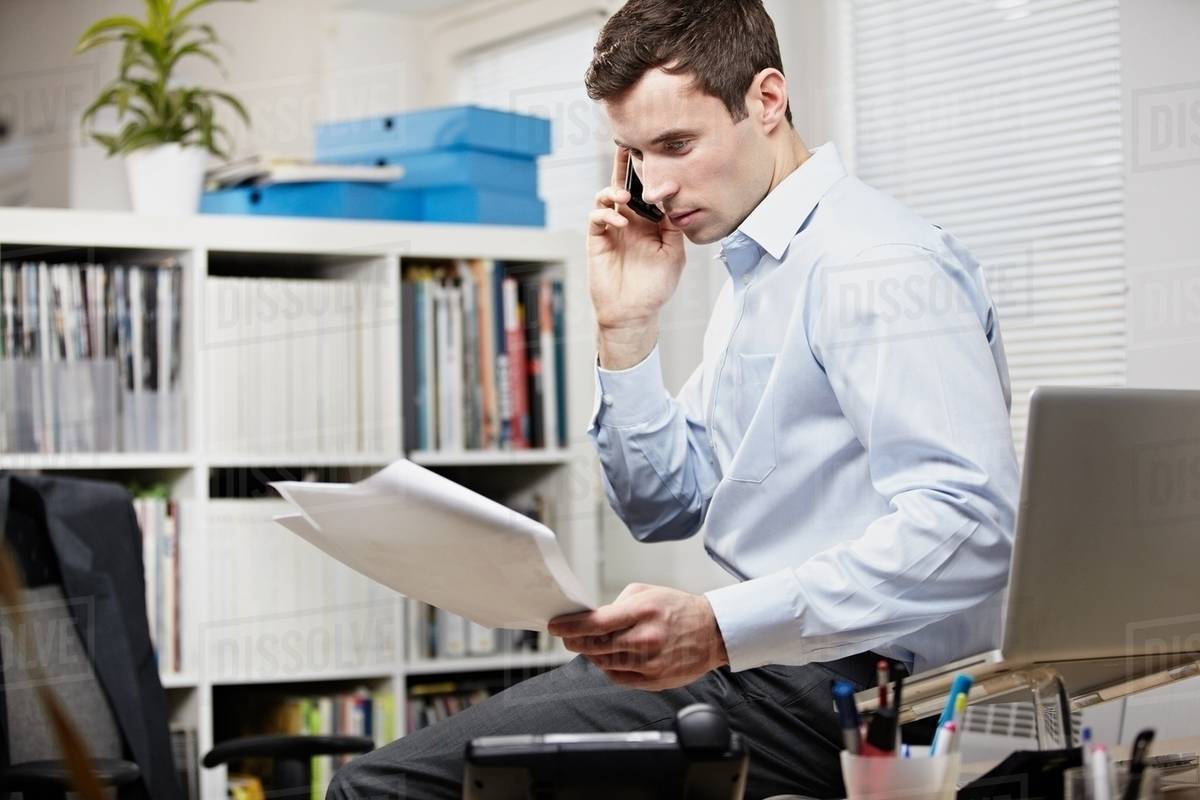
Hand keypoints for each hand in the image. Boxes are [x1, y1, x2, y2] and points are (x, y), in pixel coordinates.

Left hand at [549, 583, 728, 690]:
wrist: (711, 632)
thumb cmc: (677, 609)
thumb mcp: (647, 593)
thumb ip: (618, 604)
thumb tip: (592, 618)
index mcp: (643, 612)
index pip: (597, 622)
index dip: (571, 626)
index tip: (556, 627)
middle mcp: (646, 638)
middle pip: (596, 646)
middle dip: (575, 642)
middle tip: (566, 637)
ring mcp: (650, 663)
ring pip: (604, 663)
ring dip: (591, 655)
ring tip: (589, 646)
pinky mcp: (654, 680)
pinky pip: (618, 678)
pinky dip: (607, 668)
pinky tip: (609, 658)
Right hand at [587, 148, 685, 368]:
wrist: (633, 312)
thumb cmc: (655, 287)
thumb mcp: (674, 255)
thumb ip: (673, 228)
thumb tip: (674, 201)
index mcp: (650, 223)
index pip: (649, 191)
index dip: (651, 174)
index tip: (658, 156)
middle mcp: (630, 221)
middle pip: (624, 184)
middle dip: (624, 164)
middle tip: (625, 143)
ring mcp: (612, 229)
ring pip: (606, 196)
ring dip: (614, 190)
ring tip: (625, 196)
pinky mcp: (597, 239)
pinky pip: (597, 217)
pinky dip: (606, 213)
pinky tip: (620, 221)